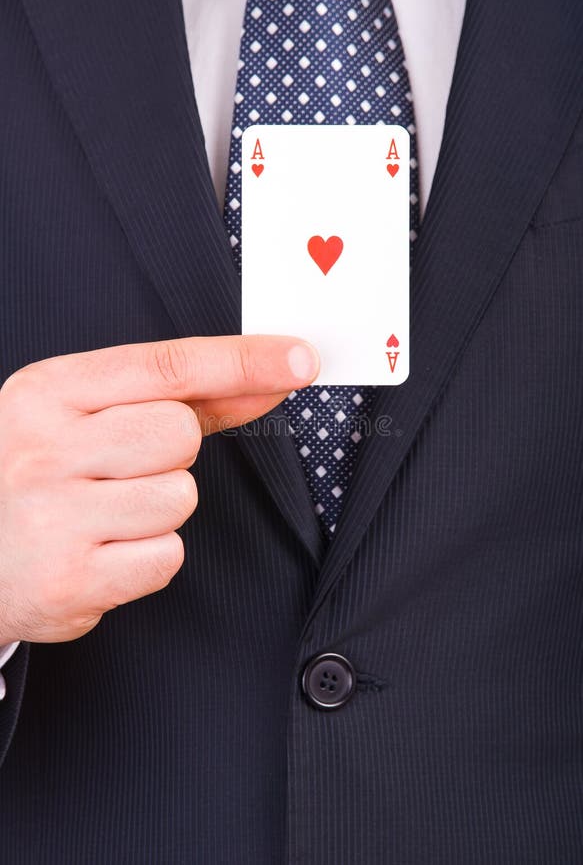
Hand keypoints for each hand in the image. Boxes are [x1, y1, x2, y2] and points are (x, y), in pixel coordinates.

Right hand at [0, 335, 318, 643]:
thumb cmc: (33, 476)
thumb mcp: (78, 417)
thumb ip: (172, 396)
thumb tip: (262, 378)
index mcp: (47, 392)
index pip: (167, 366)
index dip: (242, 361)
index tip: (300, 360)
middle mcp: (45, 448)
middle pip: (181, 434)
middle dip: (170, 454)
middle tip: (117, 471)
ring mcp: (53, 517)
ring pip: (179, 497)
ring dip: (158, 510)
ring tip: (103, 515)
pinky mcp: (69, 580)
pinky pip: (165, 557)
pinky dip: (146, 557)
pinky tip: (101, 552)